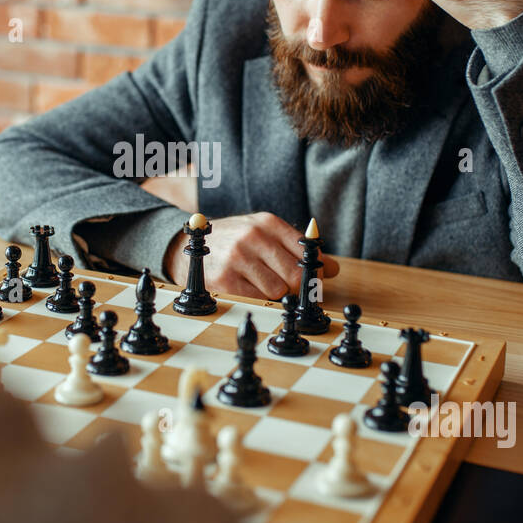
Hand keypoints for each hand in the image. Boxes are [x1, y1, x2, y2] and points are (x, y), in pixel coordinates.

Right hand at [165, 212, 339, 300]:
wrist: (187, 248)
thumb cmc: (233, 242)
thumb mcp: (263, 235)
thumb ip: (299, 250)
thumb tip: (335, 269)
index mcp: (267, 222)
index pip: (307, 251)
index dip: (315, 270)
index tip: (314, 280)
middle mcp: (252, 236)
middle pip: (296, 274)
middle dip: (297, 287)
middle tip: (289, 289)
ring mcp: (238, 258)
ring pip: (278, 290)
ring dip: (274, 294)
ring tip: (261, 286)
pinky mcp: (225, 280)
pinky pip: (257, 299)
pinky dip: (257, 300)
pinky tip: (247, 290)